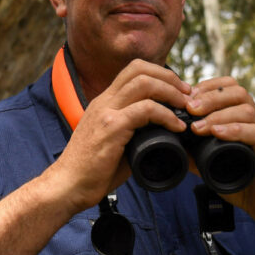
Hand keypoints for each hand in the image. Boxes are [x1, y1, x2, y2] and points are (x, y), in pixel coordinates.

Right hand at [45, 59, 191, 212]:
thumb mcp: (113, 142)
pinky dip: (166, 115)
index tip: (177, 90)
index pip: (132, 70)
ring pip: (144, 82)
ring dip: (171, 92)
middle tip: (188, 94)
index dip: (159, 74)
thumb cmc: (91, 170)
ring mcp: (106, 111)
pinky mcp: (111, 127)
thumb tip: (161, 133)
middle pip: (140, 69)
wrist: (67, 186)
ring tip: (185, 106)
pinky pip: (145, 110)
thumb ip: (133, 131)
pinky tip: (177, 127)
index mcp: (104, 102)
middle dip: (169, 77)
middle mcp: (104, 101)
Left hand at [183, 77, 254, 226]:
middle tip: (189, 108)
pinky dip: (234, 130)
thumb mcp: (214, 165)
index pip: (230, 88)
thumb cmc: (245, 184)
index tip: (187, 97)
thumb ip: (196, 153)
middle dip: (210, 97)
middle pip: (238, 92)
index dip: (208, 87)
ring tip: (198, 126)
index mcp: (244, 119)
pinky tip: (217, 134)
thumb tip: (172, 144)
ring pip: (246, 110)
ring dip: (218, 114)